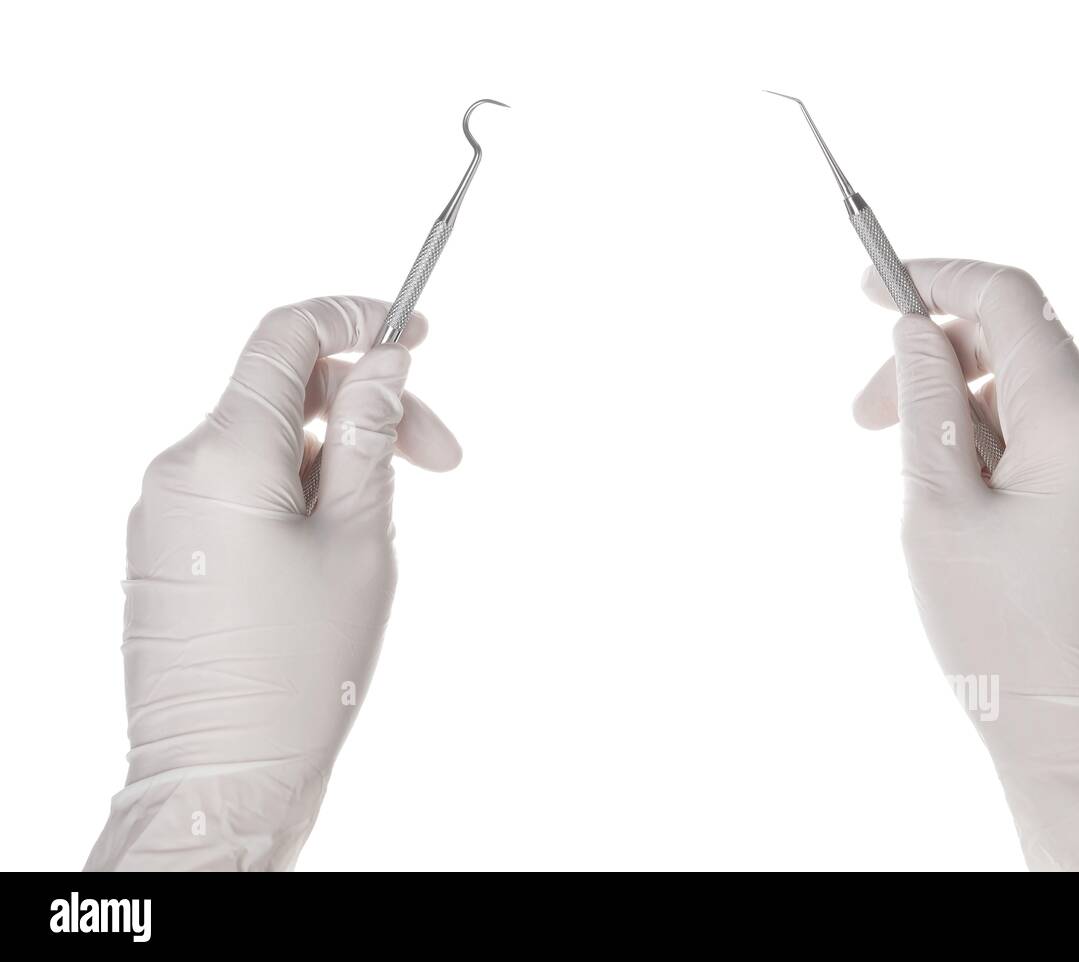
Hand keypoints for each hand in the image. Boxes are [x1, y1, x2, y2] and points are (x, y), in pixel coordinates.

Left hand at [86, 296, 459, 870]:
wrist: (222, 780)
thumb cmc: (300, 671)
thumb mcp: (359, 538)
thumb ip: (370, 436)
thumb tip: (384, 361)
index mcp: (223, 455)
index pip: (286, 337)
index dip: (358, 317)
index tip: (417, 332)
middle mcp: (179, 469)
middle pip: (286, 392)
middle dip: (371, 408)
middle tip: (444, 459)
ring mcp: (168, 511)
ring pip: (269, 443)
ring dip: (340, 458)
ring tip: (385, 528)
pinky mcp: (171, 548)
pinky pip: (244, 487)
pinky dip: (301, 492)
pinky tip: (339, 550)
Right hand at [856, 259, 1078, 870]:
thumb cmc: (1004, 635)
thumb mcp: (938, 510)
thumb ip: (924, 404)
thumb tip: (916, 330)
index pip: (1009, 298)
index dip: (934, 278)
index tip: (867, 290)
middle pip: (1014, 342)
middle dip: (930, 360)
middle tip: (862, 417)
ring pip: (1027, 387)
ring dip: (955, 405)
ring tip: (907, 474)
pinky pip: (1048, 429)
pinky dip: (990, 438)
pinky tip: (955, 494)